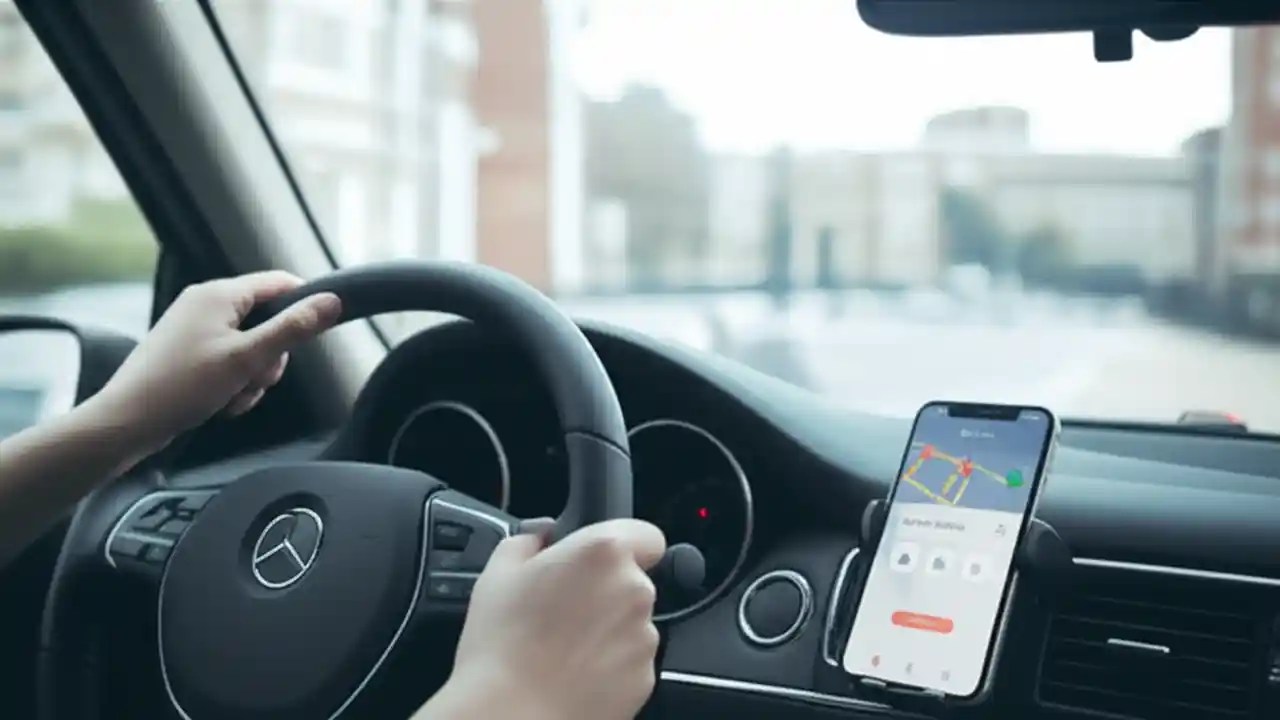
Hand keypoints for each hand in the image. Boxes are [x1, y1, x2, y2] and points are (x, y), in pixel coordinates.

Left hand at [94, 271, 340, 458]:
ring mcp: (196, 330)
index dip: (303, 305)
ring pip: (253, 348)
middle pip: (268, 321)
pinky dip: (235, 383)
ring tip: (233, 395)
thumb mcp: (247, 358)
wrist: (128, 422)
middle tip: (256, 378)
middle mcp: (206, 305)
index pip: (279, 283)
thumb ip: (293, 328)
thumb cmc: (182, 386)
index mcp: (218, 295)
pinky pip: (232, 362)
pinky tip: (222, 402)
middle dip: (271, 356)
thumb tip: (333, 301)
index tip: (316, 335)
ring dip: (253, 376)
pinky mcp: (191, 354)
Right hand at [434, 519, 666, 719]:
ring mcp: (644, 637)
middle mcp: (634, 590)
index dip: (627, 544)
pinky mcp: (645, 677)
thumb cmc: (502, 646)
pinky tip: (573, 671)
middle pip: (633, 580)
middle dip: (604, 590)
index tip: (601, 560)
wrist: (512, 715)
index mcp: (603, 553)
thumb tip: (542, 536)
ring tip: (561, 646)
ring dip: (606, 628)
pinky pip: (630, 659)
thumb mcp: (498, 573)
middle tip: (562, 609)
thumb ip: (530, 540)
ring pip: (630, 622)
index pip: (646, 534)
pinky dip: (609, 663)